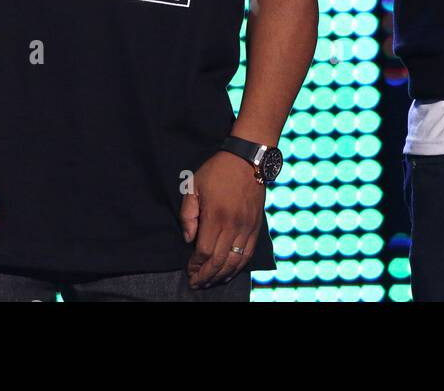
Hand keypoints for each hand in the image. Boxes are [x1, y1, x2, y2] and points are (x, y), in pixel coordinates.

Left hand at [180, 150, 265, 288]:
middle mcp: (233, 225)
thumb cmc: (217, 171)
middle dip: (206, 276)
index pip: (204, 252)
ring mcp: (247, 227)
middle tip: (196, 284)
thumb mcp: (193, 186)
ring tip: (210, 282)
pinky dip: (238, 267)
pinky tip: (229, 273)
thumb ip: (188, 215)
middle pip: (219, 261)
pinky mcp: (256, 226)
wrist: (248, 159)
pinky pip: (248, 253)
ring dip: (221, 276)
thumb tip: (188, 239)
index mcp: (216, 216)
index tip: (189, 270)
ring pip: (235, 261)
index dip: (195, 266)